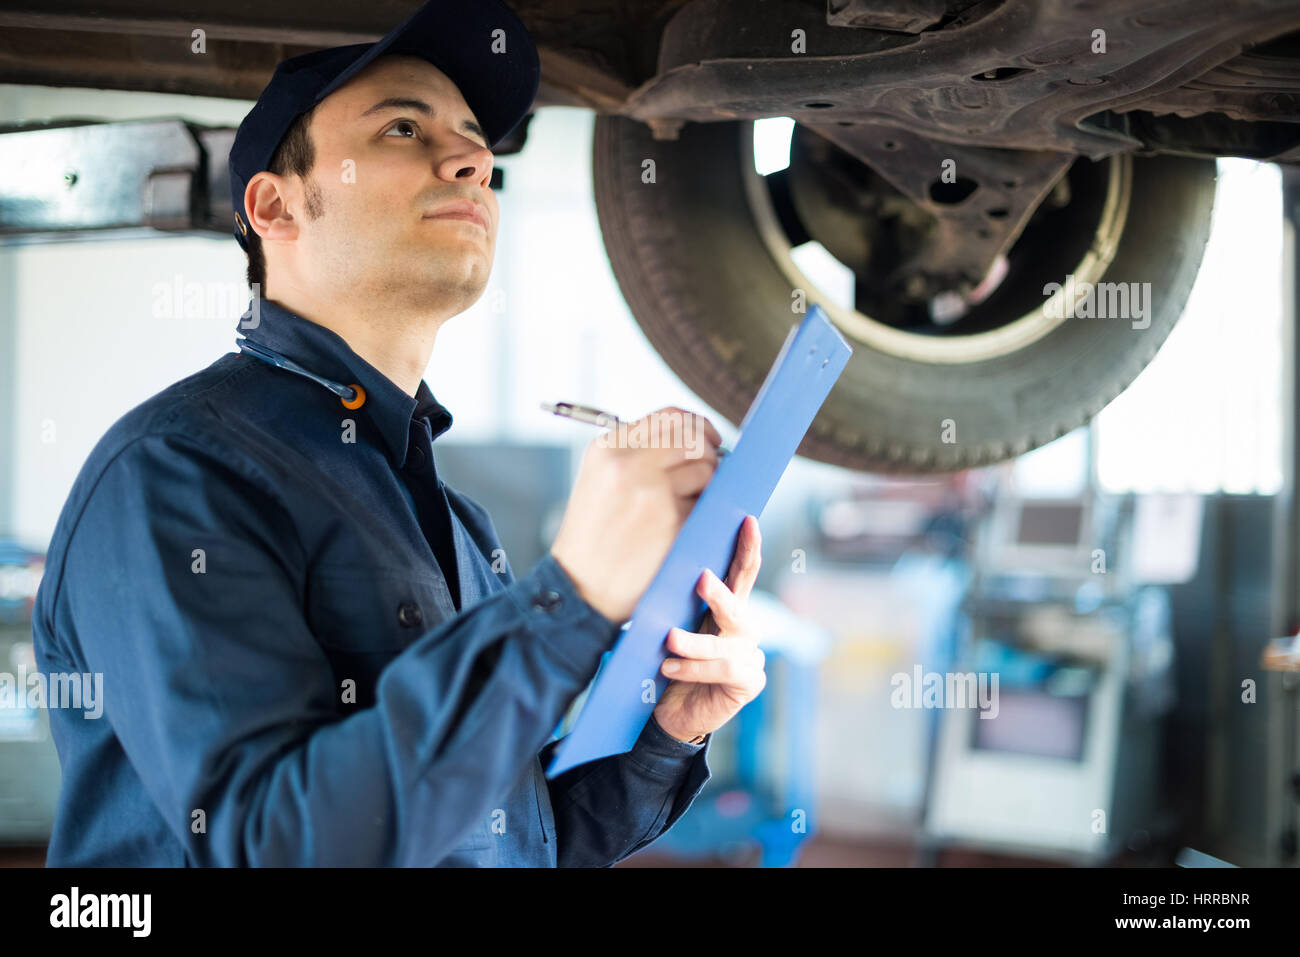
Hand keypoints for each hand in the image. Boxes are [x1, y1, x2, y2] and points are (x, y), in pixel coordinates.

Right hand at [549, 407, 722, 622]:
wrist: (580, 588)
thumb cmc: (596, 537)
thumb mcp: (600, 480)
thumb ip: (638, 453)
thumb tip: (697, 439)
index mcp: (608, 448)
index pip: (670, 417)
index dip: (698, 426)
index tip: (711, 440)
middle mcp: (628, 462)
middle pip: (693, 437)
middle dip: (711, 453)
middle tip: (712, 473)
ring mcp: (652, 491)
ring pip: (707, 466)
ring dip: (710, 485)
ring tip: (691, 505)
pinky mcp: (672, 520)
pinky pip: (708, 503)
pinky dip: (706, 513)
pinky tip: (687, 526)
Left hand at [652, 515, 764, 741]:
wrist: (668, 713)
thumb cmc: (668, 663)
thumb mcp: (670, 629)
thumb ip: (675, 606)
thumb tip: (660, 575)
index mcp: (726, 609)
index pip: (741, 572)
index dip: (747, 546)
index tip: (747, 520)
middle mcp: (743, 629)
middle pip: (738, 605)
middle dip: (720, 593)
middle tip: (701, 579)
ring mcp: (750, 656)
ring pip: (725, 643)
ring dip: (694, 643)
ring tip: (668, 641)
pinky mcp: (749, 682)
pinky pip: (725, 670)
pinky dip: (694, 668)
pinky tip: (669, 669)